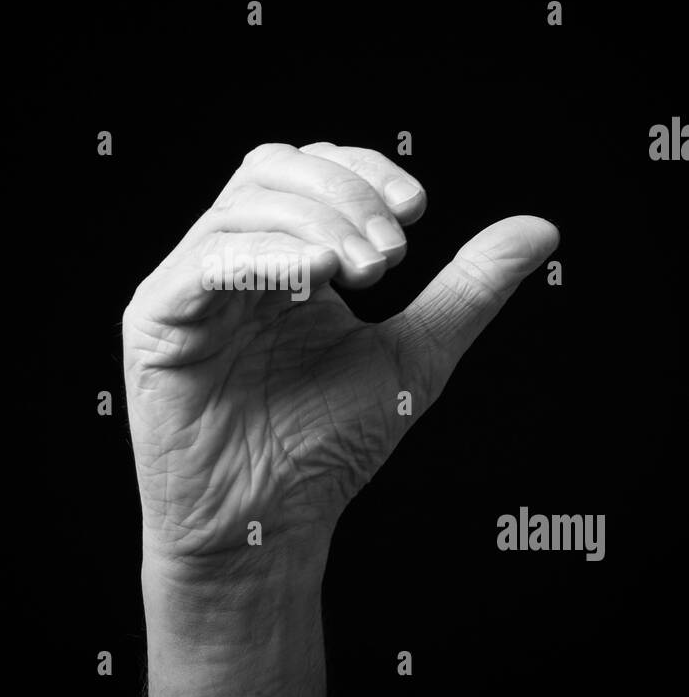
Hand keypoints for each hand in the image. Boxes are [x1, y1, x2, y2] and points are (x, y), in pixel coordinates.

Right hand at [123, 141, 557, 603]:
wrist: (270, 527)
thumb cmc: (326, 449)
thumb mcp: (413, 357)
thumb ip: (467, 290)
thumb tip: (540, 231)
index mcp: (284, 258)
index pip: (311, 170)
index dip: (362, 170)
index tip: (417, 210)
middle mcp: (233, 261)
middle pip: (271, 169)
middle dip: (341, 193)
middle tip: (393, 252)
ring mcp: (190, 287)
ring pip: (240, 206)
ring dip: (316, 222)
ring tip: (366, 274)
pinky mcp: (156, 320)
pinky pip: (204, 262)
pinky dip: (266, 254)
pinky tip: (316, 275)